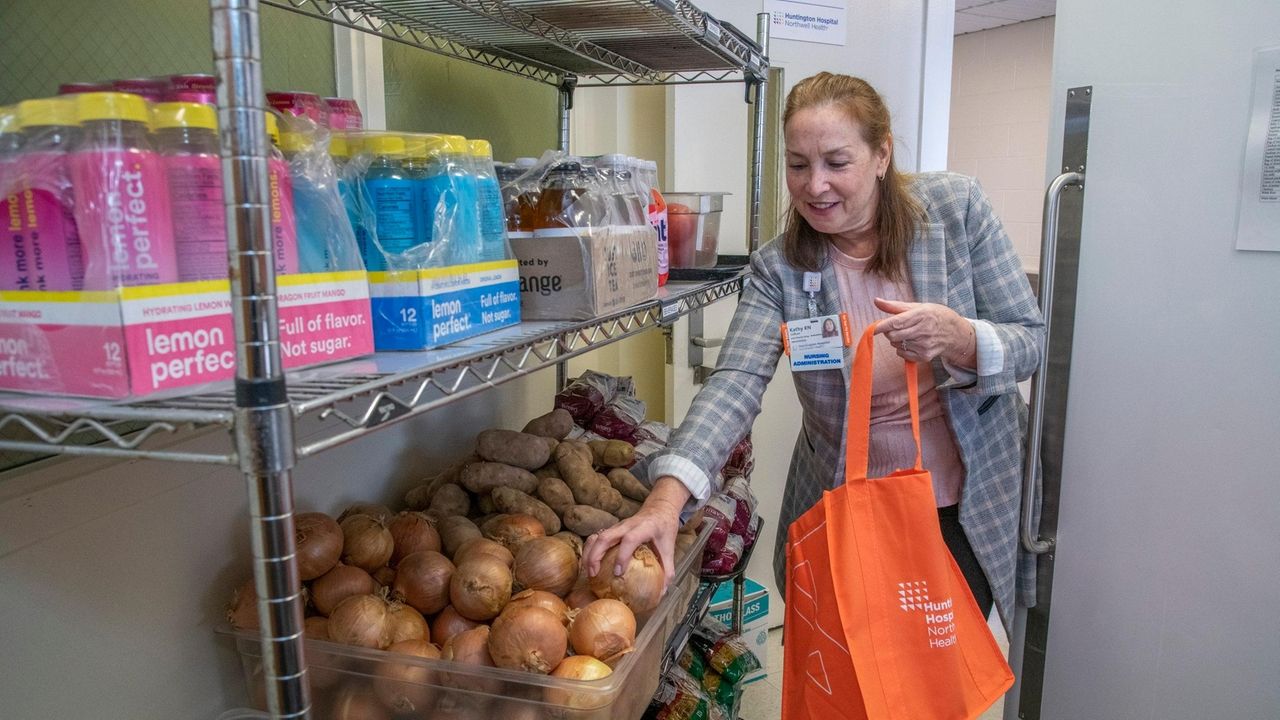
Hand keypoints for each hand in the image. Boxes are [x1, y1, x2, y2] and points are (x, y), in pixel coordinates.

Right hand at [582, 476, 688, 591]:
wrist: (660, 508)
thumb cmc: (665, 528)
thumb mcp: (670, 548)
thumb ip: (667, 570)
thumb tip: (661, 593)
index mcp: (644, 528)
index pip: (630, 539)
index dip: (622, 556)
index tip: (617, 573)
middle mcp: (628, 525)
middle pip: (606, 537)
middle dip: (595, 556)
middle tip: (593, 575)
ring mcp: (618, 525)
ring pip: (598, 536)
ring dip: (589, 553)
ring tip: (588, 572)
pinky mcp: (613, 528)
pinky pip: (597, 537)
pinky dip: (590, 550)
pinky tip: (589, 565)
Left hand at [873, 298, 975, 365]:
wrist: (954, 332)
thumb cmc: (933, 315)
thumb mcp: (916, 306)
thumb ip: (894, 306)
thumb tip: (876, 301)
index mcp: (921, 315)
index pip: (896, 322)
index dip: (882, 326)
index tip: (872, 329)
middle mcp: (924, 331)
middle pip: (893, 336)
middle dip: (889, 332)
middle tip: (895, 327)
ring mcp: (925, 345)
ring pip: (896, 345)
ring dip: (896, 340)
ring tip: (908, 333)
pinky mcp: (925, 356)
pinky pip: (902, 354)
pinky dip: (902, 349)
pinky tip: (912, 342)